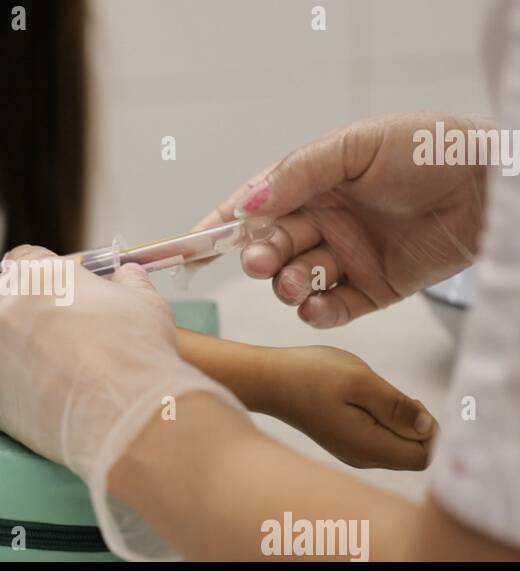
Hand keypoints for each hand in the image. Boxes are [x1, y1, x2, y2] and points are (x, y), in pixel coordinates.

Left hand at [0, 246, 246, 559]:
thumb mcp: (146, 305)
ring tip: (34, 372)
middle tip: (44, 334)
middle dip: (17, 309)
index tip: (46, 290)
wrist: (126, 414)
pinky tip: (11, 400)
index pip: (25, 259)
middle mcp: (7, 304)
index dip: (36, 273)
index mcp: (44, 275)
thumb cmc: (141, 354)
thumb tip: (127, 273)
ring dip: (1, 349)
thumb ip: (130, 283)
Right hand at [197, 113, 486, 326]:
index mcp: (311, 184)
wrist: (492, 186)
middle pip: (271, 247)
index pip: (254, 206)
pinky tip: (317, 307)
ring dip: (289, 284)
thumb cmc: (429, 150)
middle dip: (259, 256)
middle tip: (260, 260)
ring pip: (298, 280)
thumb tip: (247, 203)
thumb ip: (299, 173)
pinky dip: (319, 312)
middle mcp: (324, 221)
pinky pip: (334, 308)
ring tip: (299, 282)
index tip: (192, 245)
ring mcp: (347, 257)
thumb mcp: (356, 146)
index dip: (220, 226)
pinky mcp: (373, 289)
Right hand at [263, 346, 435, 469]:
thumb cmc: (311, 375)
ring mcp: (354, 452)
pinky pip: (382, 438)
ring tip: (373, 395)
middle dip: (417, 425)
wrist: (269, 380)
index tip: (410, 402)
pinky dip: (385, 420)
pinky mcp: (347, 442)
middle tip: (390, 394)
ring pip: (400, 445)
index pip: (426, 456)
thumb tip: (429, 426)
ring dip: (400, 420)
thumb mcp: (360, 381)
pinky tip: (364, 400)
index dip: (432, 430)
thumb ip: (397, 406)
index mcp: (369, 446)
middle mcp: (364, 458)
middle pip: (415, 454)